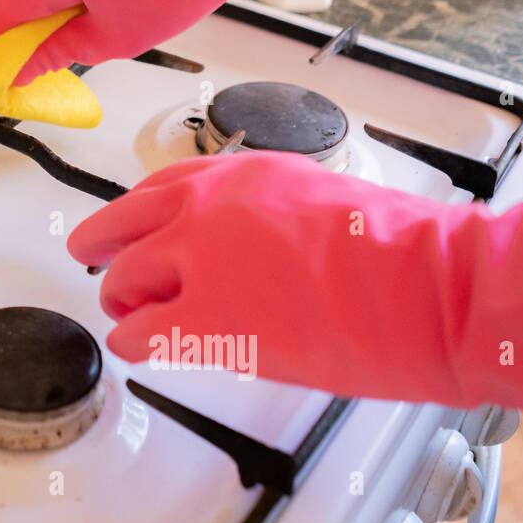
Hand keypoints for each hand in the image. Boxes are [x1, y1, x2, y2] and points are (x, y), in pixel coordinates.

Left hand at [68, 151, 522, 413]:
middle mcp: (205, 208)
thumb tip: (244, 244)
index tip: (123, 227)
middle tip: (98, 266)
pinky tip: (144, 347)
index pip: (158, 188)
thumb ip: (262, 214)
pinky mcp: (206, 319)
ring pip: (121, 281)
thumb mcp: (314, 196)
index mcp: (237, 175)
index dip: (134, 216)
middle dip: (104, 250)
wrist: (424, 284)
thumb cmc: (395, 249)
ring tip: (131, 318)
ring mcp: (198, 262)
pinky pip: (138, 333)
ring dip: (123, 303)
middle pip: (121, 226)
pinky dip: (134, 342)